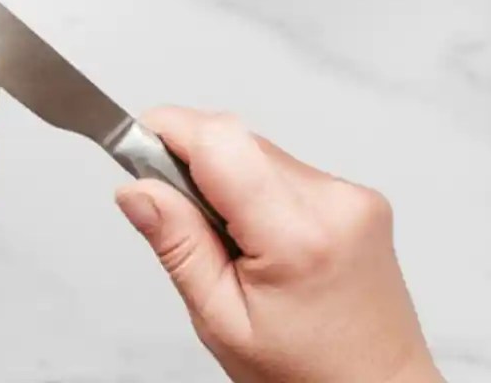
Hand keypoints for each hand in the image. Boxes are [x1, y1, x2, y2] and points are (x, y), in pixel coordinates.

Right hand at [115, 107, 443, 382]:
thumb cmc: (308, 373)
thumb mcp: (221, 320)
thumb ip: (177, 244)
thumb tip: (136, 189)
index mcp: (298, 234)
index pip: (220, 140)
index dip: (167, 131)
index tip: (133, 146)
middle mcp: (333, 202)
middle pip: (236, 140)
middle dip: (192, 166)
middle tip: (176, 219)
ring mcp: (352, 196)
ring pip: (258, 151)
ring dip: (226, 181)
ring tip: (229, 246)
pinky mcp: (357, 197)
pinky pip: (285, 169)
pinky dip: (257, 192)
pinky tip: (260, 242)